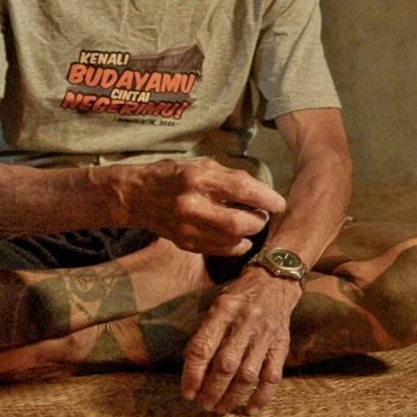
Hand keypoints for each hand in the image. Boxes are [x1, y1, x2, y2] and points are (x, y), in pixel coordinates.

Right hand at [122, 159, 285, 256]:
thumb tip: (261, 192)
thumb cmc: (173, 175)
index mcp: (198, 178)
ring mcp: (187, 227)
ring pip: (231, 241)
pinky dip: (235, 246)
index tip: (280, 204)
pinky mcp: (185, 243)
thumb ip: (230, 178)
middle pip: (238, 223)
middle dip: (258, 221)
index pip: (241, 189)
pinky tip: (237, 237)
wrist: (136, 196)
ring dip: (248, 235)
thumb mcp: (201, 165)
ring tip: (250, 224)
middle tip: (263, 215)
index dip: (266, 198)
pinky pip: (220, 250)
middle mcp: (192, 205)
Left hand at [181, 268, 301, 413]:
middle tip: (204, 405)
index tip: (188, 393)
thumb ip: (205, 333)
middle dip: (212, 390)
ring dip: (232, 397)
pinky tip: (250, 410)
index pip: (203, 348)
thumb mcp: (216, 305)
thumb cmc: (239, 296)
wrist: (276, 282)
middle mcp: (245, 324)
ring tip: (220, 409)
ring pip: (248, 375)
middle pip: (226, 365)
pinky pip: (272, 376)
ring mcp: (265, 336)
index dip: (192, 374)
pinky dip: (261, 396)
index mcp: (223, 311)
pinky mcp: (281, 346)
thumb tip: (191, 370)